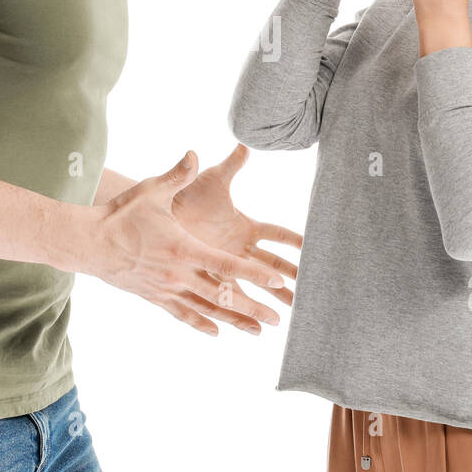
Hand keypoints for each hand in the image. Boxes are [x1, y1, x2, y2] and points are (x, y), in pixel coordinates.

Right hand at [75, 150, 290, 335]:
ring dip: (234, 321)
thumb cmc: (120, 215)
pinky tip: (217, 332)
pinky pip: (183, 314)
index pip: (227, 265)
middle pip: (222, 295)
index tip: (277, 283)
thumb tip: (194, 153)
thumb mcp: (151, 191)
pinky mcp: (155, 296)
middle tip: (278, 320)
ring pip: (207, 310)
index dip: (254, 275)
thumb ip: (178, 176)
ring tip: (257, 331)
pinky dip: (202, 323)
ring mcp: (167, 289)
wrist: (88, 243)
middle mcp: (179, 274)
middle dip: (253, 307)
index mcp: (184, 248)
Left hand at [172, 143, 302, 308]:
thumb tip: (245, 144)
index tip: (314, 247)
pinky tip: (254, 327)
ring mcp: (226, 263)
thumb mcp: (211, 181)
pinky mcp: (210, 276)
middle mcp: (239, 247)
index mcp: (244, 225)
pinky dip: (243, 311)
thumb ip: (230, 166)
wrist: (157, 216)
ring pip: (256, 286)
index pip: (277, 234)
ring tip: (291, 317)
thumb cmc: (185, 196)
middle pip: (272, 265)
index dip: (295, 241)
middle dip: (293, 278)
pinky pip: (230, 297)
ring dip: (272, 300)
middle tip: (314, 290)